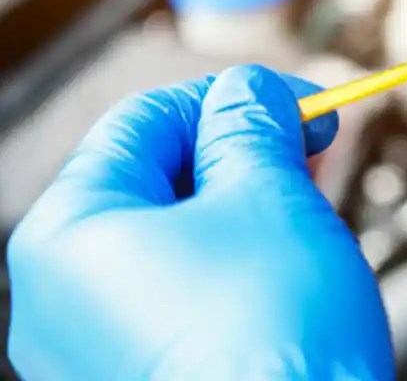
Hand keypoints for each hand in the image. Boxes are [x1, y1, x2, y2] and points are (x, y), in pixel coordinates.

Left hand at [6, 65, 393, 379]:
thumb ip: (252, 126)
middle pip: (152, 183)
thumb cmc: (274, 330)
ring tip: (307, 216)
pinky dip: (231, 272)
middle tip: (312, 152)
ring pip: (170, 245)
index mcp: (66, 235)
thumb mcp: (269, 196)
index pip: (143, 123)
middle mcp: (57, 300)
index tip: (300, 102)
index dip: (230, 98)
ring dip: (242, 212)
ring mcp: (92, 353)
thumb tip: (248, 91)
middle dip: (240, 158)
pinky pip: (177, 303)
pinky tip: (286, 276)